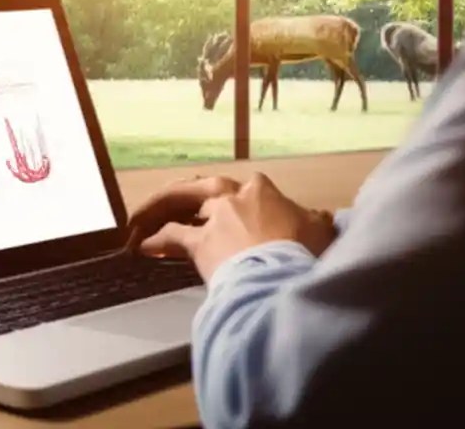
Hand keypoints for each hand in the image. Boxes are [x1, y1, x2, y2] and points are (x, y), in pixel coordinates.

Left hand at [126, 173, 336, 280]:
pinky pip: (172, 236)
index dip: (243, 201)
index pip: (250, 189)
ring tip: (145, 219)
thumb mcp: (320, 233)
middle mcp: (234, 198)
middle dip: (189, 194)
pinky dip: (157, 240)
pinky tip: (143, 247)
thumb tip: (318, 217)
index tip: (241, 213)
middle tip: (176, 203)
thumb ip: (313, 222)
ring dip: (162, 208)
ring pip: (182, 204)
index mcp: (263, 191)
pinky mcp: (199, 243)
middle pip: (206, 188)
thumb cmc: (305, 254)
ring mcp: (214, 219)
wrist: (285, 276)